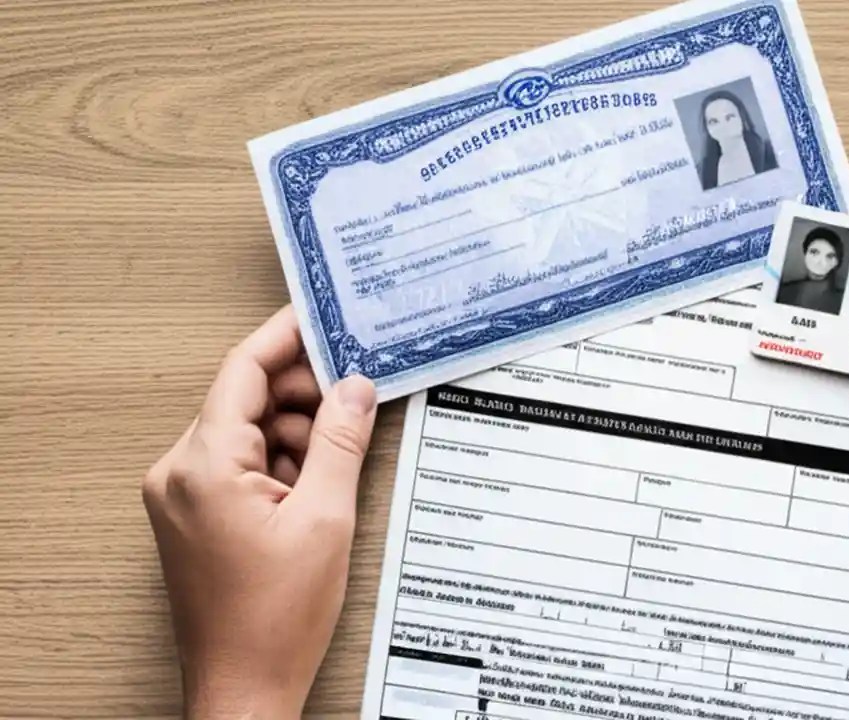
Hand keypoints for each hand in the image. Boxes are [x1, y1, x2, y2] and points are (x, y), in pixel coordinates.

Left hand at [142, 306, 378, 718]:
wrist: (245, 687)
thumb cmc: (275, 618)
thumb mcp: (326, 517)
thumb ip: (341, 440)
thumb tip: (355, 385)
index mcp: (203, 465)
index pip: (245, 370)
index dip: (289, 337)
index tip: (325, 315)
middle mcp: (179, 472)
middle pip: (248, 401)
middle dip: (306, 396)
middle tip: (360, 393)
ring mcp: (183, 495)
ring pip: (250, 433)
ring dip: (299, 435)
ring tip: (342, 462)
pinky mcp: (195, 516)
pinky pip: (243, 466)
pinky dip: (284, 465)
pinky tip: (319, 488)